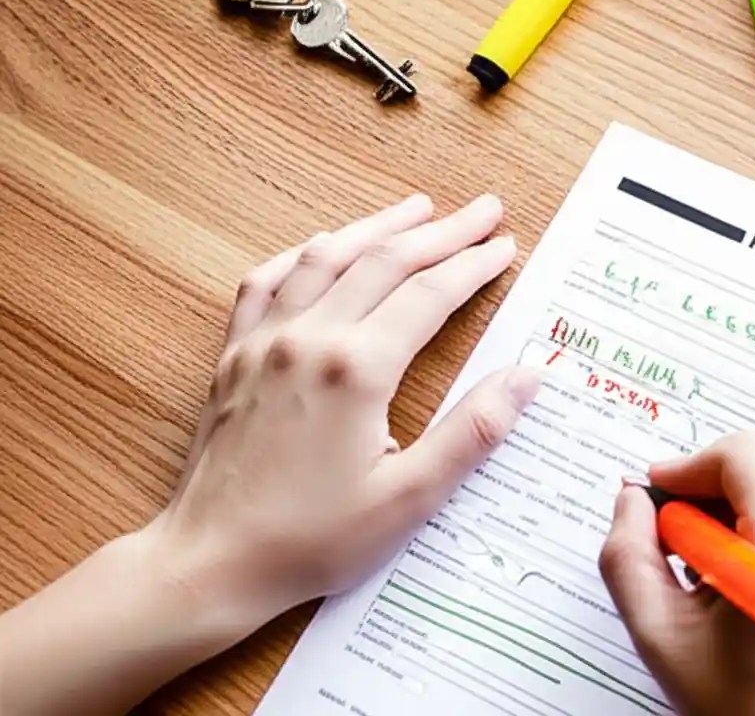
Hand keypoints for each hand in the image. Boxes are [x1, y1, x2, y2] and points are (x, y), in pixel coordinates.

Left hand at [150, 193, 540, 631]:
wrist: (212, 560)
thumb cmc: (312, 539)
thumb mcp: (410, 498)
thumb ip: (472, 431)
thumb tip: (527, 376)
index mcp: (357, 370)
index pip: (429, 294)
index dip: (473, 265)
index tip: (505, 244)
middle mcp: (309, 339)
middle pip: (384, 262)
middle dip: (441, 231)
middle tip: (483, 209)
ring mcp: (264, 342)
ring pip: (326, 257)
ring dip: (377, 228)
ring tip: (417, 208)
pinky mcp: (233, 356)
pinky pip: (268, 281)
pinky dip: (304, 254)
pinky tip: (324, 246)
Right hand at [599, 434, 754, 715]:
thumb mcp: (664, 637)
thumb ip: (629, 557)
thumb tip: (632, 503)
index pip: (739, 454)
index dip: (686, 467)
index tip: (654, 497)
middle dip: (706, 498)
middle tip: (672, 550)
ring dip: (733, 519)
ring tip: (707, 583)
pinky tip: (740, 590)